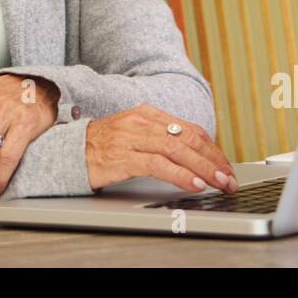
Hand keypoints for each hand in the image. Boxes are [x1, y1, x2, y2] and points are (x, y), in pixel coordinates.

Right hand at [84, 104, 237, 193]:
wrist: (67, 152)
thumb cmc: (101, 147)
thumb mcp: (134, 135)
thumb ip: (160, 140)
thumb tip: (193, 155)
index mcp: (148, 114)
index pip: (190, 130)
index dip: (212, 149)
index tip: (225, 166)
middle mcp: (142, 122)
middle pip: (188, 138)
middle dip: (214, 159)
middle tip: (230, 178)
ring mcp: (132, 138)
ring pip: (178, 150)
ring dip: (204, 168)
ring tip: (220, 182)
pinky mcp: (123, 157)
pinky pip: (159, 165)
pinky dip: (180, 175)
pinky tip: (194, 183)